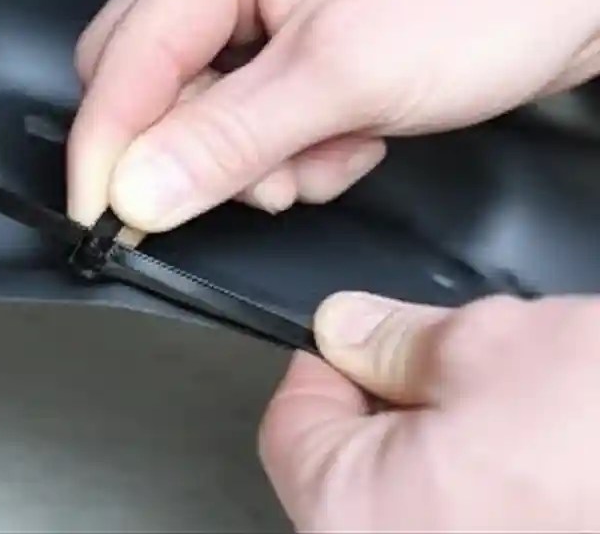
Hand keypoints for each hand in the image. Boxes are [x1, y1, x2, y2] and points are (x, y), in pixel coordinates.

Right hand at [68, 0, 599, 230]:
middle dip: (194, 148)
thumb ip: (226, 140)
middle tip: (246, 183)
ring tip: (328, 151)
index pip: (127, 56)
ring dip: (254, 158)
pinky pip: (246, 122)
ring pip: (198, 113)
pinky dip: (289, 153)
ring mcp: (264, 4)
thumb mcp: (345, 74)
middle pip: (149, 82)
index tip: (98, 217)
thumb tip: (136, 192)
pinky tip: (347, 138)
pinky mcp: (295, 44)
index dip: (108, 145)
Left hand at [260, 292, 599, 530]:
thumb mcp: (490, 349)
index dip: (327, 362)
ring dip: (460, 446)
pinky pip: (478, 518)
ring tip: (524, 413)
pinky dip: (501, 486)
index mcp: (351, 513)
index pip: (292, 423)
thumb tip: (350, 328)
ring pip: (423, 495)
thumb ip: (396, 338)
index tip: (359, 334)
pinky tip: (549, 455)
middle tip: (456, 364)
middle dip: (402, 403)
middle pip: (357, 464)